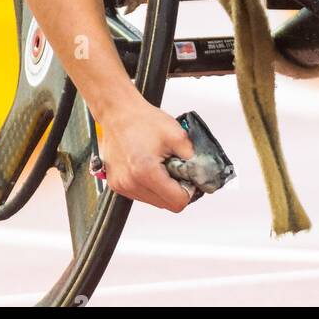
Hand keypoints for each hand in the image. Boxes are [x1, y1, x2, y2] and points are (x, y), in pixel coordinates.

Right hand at [97, 96, 195, 210]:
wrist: (118, 113)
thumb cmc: (142, 120)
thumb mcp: (177, 135)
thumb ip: (193, 158)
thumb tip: (202, 174)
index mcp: (146, 173)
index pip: (177, 202)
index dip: (189, 191)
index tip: (189, 178)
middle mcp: (131, 184)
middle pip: (165, 205)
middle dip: (176, 190)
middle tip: (176, 168)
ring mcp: (122, 187)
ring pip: (154, 201)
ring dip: (162, 188)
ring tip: (161, 165)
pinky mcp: (117, 185)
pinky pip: (141, 195)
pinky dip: (150, 185)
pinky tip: (150, 167)